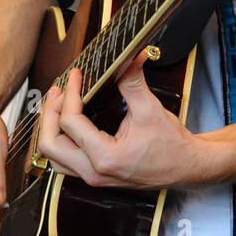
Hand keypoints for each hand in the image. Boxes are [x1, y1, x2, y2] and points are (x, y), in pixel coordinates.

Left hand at [38, 52, 210, 188]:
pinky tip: (65, 124)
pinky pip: (64, 162)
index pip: (70, 122)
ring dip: (50, 130)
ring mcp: (93, 178)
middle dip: (49, 113)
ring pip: (53, 157)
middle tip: (59, 90)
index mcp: (106, 157)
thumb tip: (127, 57)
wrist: (186, 167)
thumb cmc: (172, 145)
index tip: (76, 76)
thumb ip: (132, 81)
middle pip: (50, 143)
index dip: (70, 93)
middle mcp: (94, 172)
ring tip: (58, 104)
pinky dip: (59, 142)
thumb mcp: (150, 109)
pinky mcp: (95, 177)